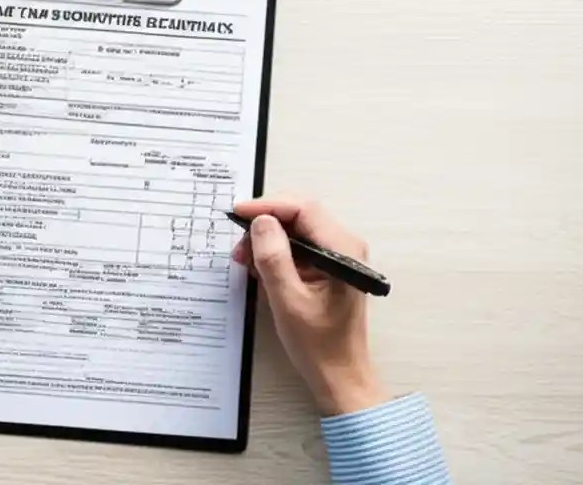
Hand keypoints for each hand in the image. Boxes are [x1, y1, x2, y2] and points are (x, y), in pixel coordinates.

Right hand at [231, 198, 388, 415]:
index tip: (237, 214)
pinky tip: (259, 268)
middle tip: (238, 243)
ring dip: (268, 239)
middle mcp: (345, 247)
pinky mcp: (329, 268)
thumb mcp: (288, 301)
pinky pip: (299, 247)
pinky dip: (276, 252)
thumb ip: (274, 258)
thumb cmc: (319, 345)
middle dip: (265, 223)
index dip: (268, 206)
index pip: (304, 209)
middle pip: (300, 214)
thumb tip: (261, 222)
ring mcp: (338, 257)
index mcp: (343, 251)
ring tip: (244, 259)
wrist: (340, 376)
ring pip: (297, 230)